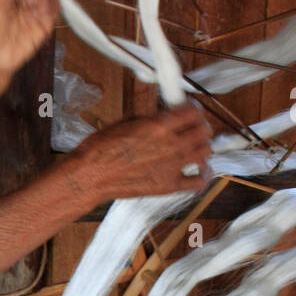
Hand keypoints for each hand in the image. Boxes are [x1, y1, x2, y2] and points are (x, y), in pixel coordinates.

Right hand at [71, 102, 213, 203]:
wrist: (90, 176)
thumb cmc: (100, 149)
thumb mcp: (126, 122)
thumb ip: (151, 119)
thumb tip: (165, 117)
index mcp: (158, 125)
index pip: (193, 112)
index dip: (193, 109)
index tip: (190, 112)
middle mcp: (170, 145)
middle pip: (204, 131)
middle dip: (200, 126)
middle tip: (193, 128)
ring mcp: (172, 167)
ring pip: (205, 152)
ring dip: (202, 146)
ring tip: (195, 146)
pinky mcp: (169, 186)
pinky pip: (199, 182)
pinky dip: (203, 175)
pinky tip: (199, 170)